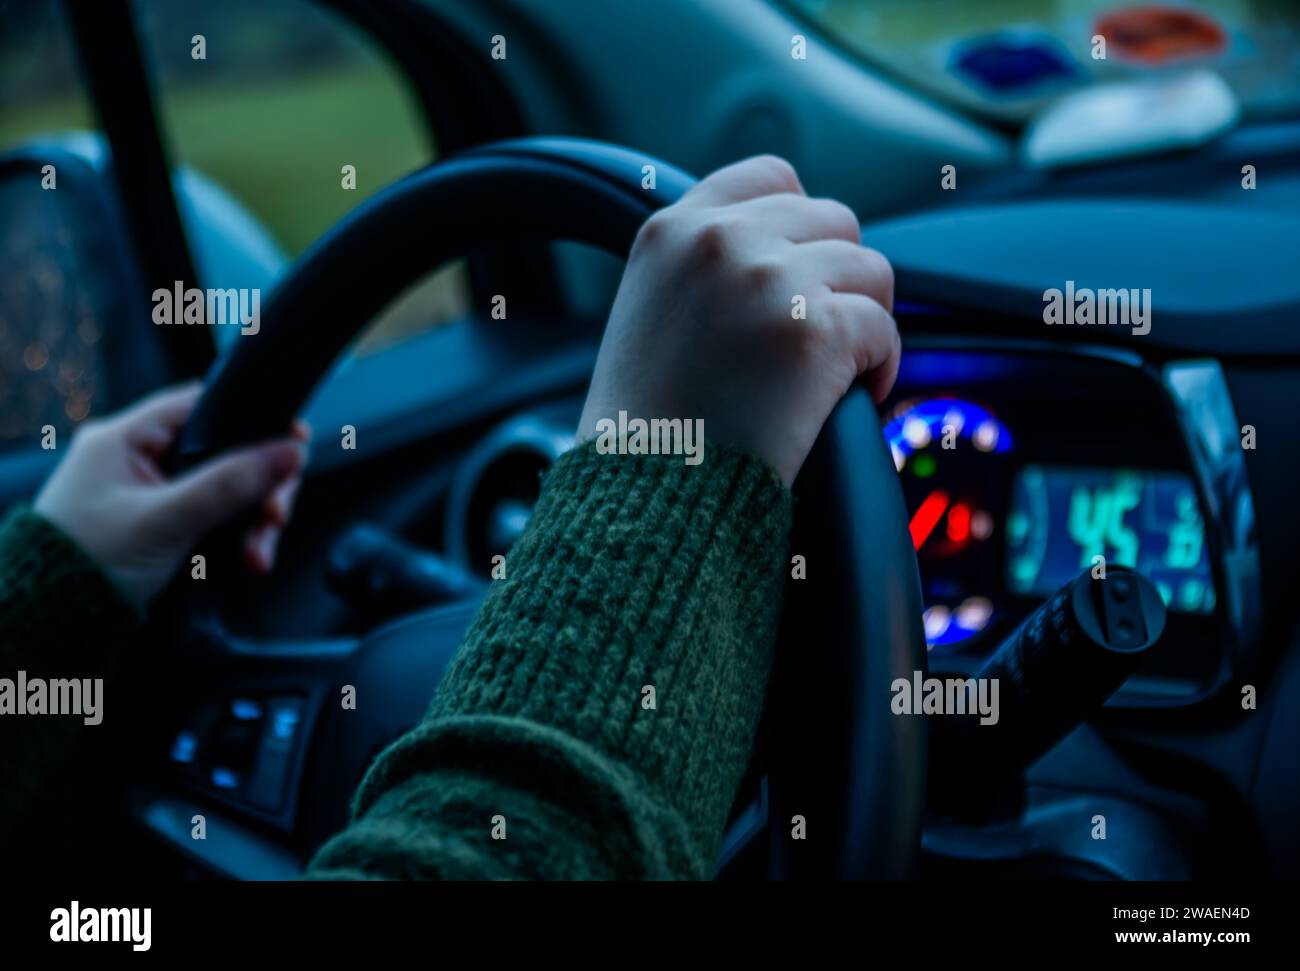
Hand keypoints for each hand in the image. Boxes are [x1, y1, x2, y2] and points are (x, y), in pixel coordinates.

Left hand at [35, 382, 307, 608]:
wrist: (49, 623)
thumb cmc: (88, 563)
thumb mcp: (166, 519)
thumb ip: (230, 483)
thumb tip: (288, 451)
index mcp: (124, 438)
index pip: (203, 406)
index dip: (253, 419)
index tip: (292, 441)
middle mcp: (136, 458)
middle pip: (224, 453)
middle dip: (259, 488)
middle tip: (275, 516)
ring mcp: (149, 492)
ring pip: (224, 490)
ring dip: (252, 521)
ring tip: (256, 554)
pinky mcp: (159, 524)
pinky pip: (212, 518)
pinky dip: (234, 539)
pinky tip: (246, 561)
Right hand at [578, 155, 898, 485]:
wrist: (645, 496)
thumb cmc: (645, 428)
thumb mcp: (647, 314)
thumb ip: (702, 269)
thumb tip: (780, 255)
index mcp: (672, 231)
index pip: (770, 177)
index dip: (802, 223)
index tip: (804, 270)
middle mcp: (721, 240)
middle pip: (834, 221)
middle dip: (838, 278)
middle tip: (821, 335)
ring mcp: (770, 281)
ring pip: (871, 271)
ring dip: (864, 321)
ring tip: (838, 369)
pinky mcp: (815, 333)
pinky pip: (886, 330)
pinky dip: (882, 367)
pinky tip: (854, 397)